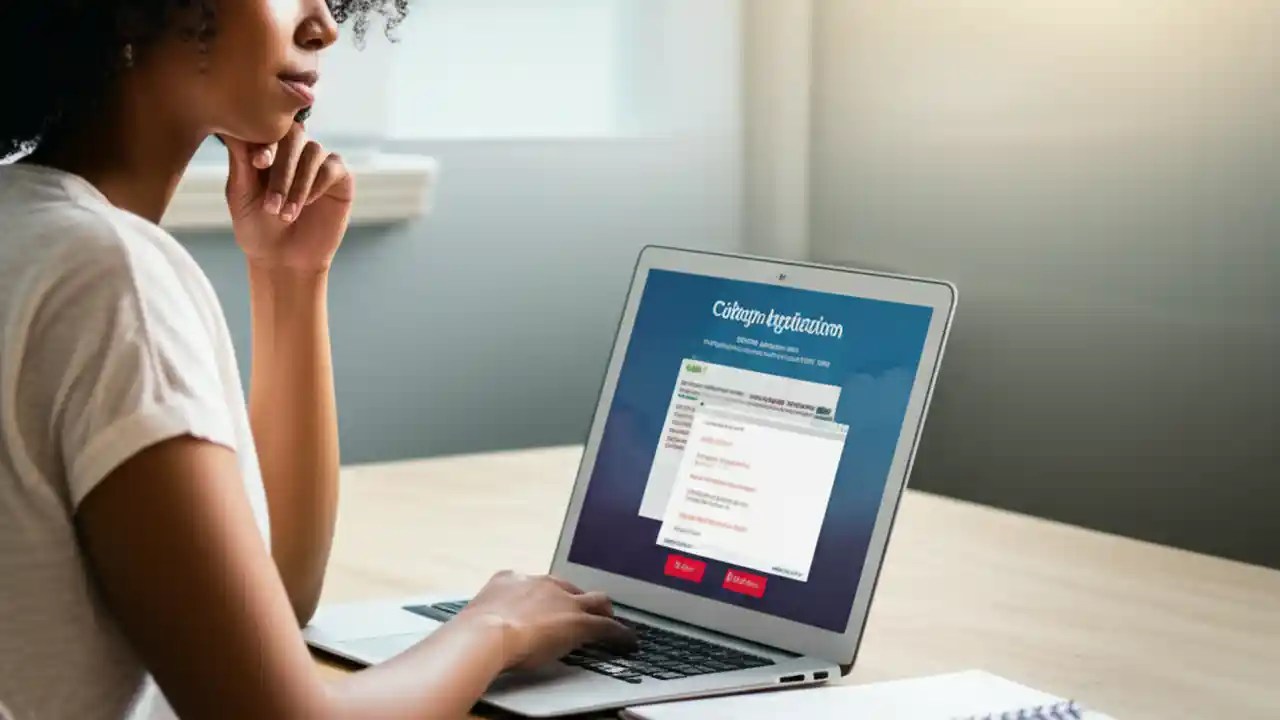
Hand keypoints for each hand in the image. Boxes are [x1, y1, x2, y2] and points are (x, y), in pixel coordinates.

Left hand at [221, 123, 354, 272]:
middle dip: (282, 168)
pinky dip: (318, 184)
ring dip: (298, 184)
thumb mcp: (241, 194)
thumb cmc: (257, 228)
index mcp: (268, 149)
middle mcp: (295, 150)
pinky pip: (332, 167)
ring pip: (313, 152)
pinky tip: (307, 204)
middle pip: (294, 135)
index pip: (269, 129)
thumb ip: (241, 161)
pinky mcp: (340, 177)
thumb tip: (231, 128)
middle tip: (271, 203)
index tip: (258, 163)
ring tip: (285, 215)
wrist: (284, 260)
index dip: (265, 142)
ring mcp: (319, 162)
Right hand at [458, 571, 636, 670]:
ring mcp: (562, 600)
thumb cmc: (471, 633)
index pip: (538, 583)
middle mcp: (540, 583)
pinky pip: (607, 626)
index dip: (548, 595)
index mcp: (511, 579)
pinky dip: (619, 634)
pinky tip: (627, 642)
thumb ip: (485, 615)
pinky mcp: (580, 621)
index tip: (550, 603)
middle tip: (585, 610)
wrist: (484, 636)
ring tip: (610, 620)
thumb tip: (476, 629)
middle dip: (578, 598)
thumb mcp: (476, 616)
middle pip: (569, 587)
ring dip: (603, 611)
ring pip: (594, 600)